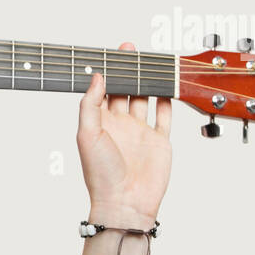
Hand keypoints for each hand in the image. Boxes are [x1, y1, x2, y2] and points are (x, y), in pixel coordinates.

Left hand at [77, 41, 171, 224]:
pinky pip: (164, 115)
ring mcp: (140, 132)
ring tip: (150, 62)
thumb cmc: (101, 175)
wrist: (125, 204)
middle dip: (128, 71)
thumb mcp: (87, 135)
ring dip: (147, 81)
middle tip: (131, 50)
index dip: (107, 73)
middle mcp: (120, 126)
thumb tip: (97, 77)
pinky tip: (167, 85)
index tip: (111, 54)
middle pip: (124, 91)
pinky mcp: (159, 141)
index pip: (103, 91)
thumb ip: (90, 105)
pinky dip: (166, 100)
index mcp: (100, 123)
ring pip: (145, 99)